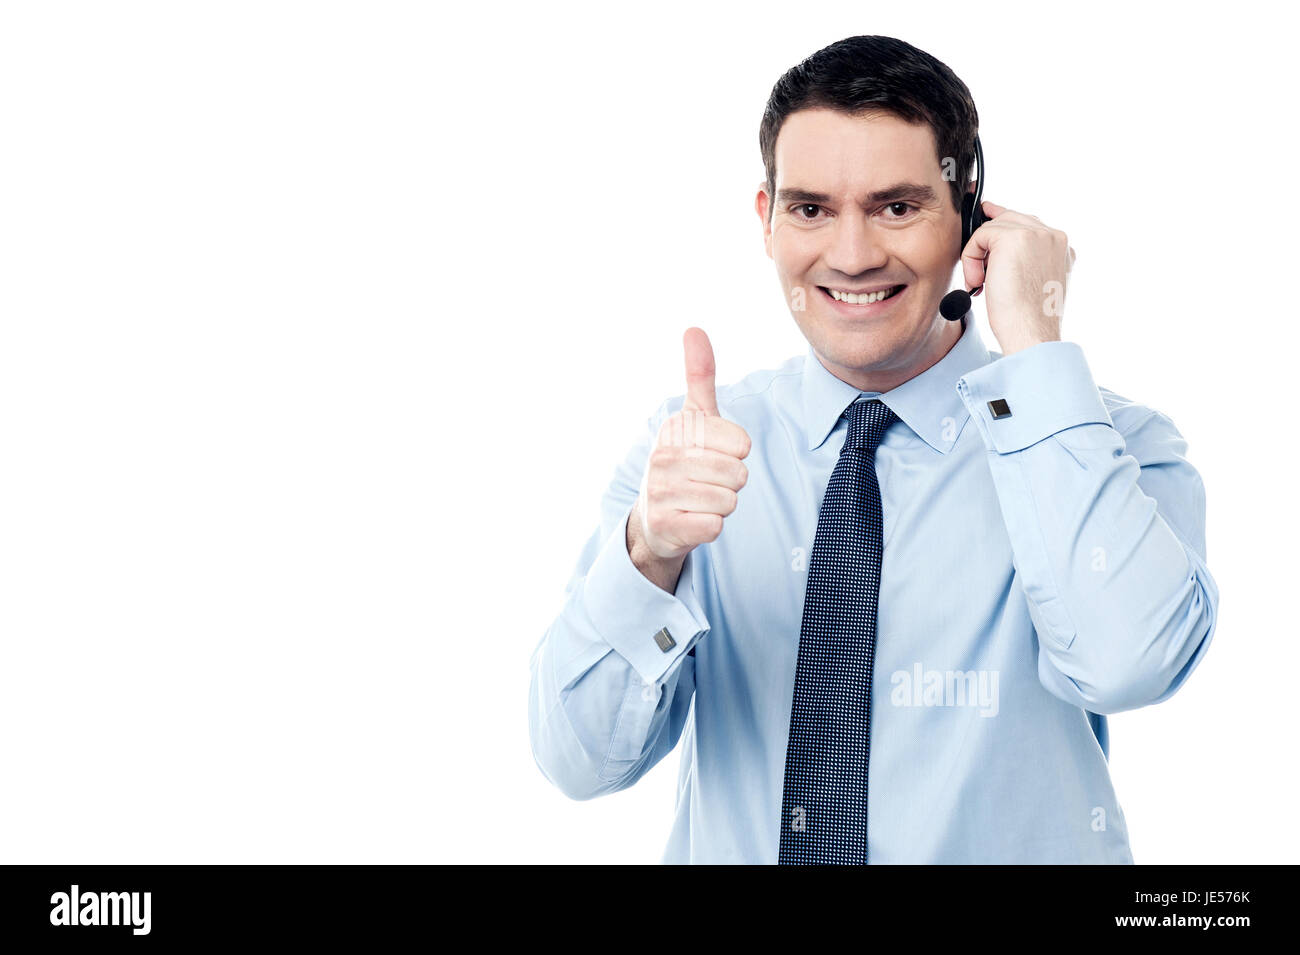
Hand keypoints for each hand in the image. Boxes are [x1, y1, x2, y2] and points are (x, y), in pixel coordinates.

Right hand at [631, 327, 751, 563]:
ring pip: (729, 501)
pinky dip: (710, 526)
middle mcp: (662, 457)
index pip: (741, 444)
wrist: (655, 518)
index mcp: (675, 428)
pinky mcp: (665, 526)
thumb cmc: (683, 461)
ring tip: (698, 499)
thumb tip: (693, 328)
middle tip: (706, 481)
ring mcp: (661, 493)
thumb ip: (699, 375)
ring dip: (721, 505)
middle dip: (731, 482)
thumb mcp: (693, 418)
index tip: (714, 454)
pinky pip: (715, 526)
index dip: (736, 454)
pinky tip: (690, 519)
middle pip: (738, 475)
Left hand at [958, 199, 1076, 355]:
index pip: (1028, 224)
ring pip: (992, 228)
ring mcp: (1037, 234)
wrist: (1031, 333)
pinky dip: (971, 259)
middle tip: (977, 270)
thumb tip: (996, 245)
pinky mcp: (1015, 237)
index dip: (1002, 227)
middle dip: (987, 240)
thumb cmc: (1029, 319)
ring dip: (977, 256)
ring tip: (980, 284)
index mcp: (1062, 248)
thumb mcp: (1032, 282)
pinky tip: (977, 282)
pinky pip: (980, 236)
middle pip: (1009, 218)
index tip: (985, 227)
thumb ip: (1025, 259)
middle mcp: (1054, 236)